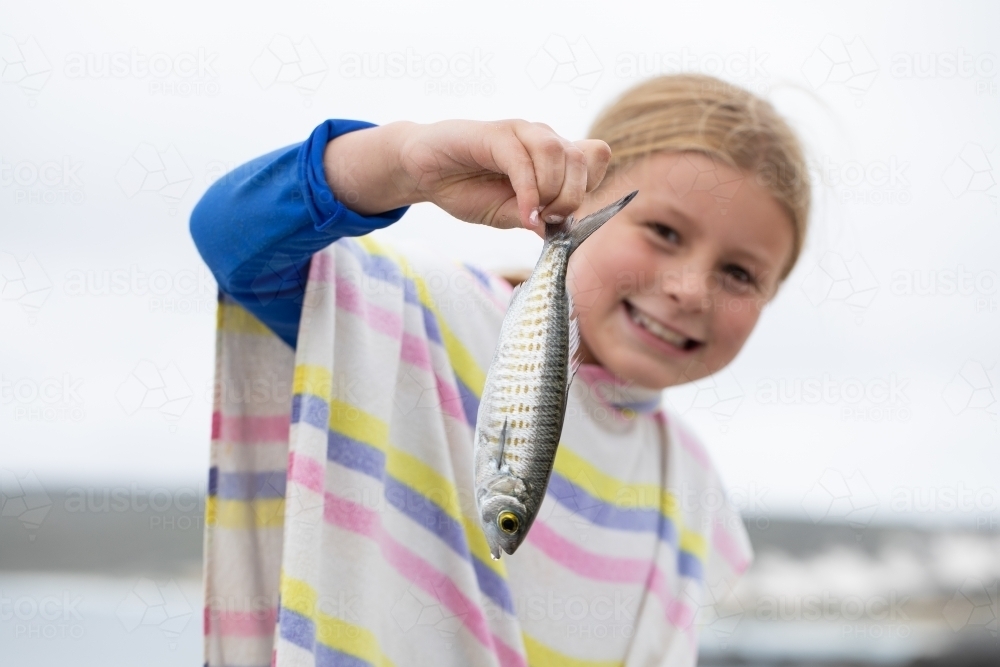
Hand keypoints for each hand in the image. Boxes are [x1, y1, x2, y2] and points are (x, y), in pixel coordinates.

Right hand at [323, 120, 610, 236]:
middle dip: (572, 198)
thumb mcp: (507, 214)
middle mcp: (542, 138)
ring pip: (558, 154)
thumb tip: (563, 232)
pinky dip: (529, 191)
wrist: (425, 173)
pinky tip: (524, 212)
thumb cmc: (467, 190)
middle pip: (582, 159)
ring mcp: (521, 132)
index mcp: (552, 157)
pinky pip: (523, 160)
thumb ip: (535, 219)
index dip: (591, 185)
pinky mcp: (497, 133)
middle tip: (549, 220)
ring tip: (534, 215)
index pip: (596, 157)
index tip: (567, 214)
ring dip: (552, 192)